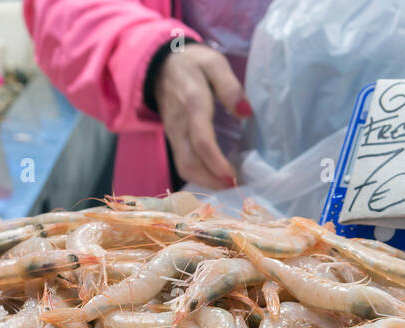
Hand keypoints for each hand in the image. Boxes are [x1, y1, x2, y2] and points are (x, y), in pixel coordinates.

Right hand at [153, 43, 249, 189]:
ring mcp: (174, 134)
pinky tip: (217, 177)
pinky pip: (183, 163)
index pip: (202, 141)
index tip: (233, 176)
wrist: (159, 64)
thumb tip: (245, 112)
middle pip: (190, 163)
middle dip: (212, 180)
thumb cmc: (193, 63)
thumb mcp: (214, 63)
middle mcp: (180, 125)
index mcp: (192, 104)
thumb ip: (230, 87)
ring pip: (184, 167)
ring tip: (228, 185)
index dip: (217, 163)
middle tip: (236, 186)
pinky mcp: (174, 139)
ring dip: (206, 182)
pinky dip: (200, 176)